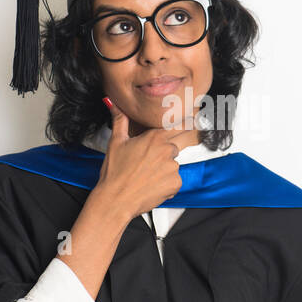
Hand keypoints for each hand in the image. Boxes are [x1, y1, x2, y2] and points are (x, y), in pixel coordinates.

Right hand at [92, 97, 189, 219]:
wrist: (115, 199)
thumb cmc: (114, 172)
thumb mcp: (116, 142)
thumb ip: (119, 119)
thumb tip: (112, 102)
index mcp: (155, 137)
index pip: (178, 125)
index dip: (184, 124)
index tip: (190, 122)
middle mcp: (167, 150)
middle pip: (178, 144)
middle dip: (169, 150)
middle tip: (153, 160)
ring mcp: (173, 168)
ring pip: (174, 164)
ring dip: (165, 169)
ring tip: (145, 175)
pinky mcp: (176, 184)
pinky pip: (175, 180)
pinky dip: (166, 183)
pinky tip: (151, 185)